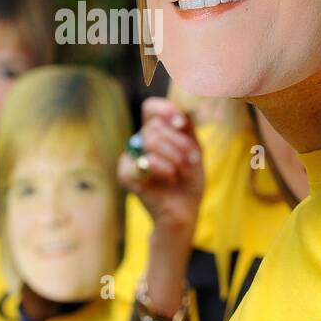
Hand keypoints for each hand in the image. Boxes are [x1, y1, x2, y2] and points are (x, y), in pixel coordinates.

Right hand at [118, 99, 204, 250]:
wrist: (184, 213)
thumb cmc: (189, 182)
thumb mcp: (194, 149)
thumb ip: (187, 127)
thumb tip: (180, 111)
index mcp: (154, 133)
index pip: (150, 108)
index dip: (165, 110)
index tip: (181, 123)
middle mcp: (139, 143)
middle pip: (155, 126)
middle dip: (180, 143)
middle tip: (192, 161)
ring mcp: (130, 158)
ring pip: (151, 140)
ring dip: (175, 156)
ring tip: (182, 171)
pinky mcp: (126, 175)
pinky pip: (145, 160)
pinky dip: (163, 168)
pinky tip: (171, 178)